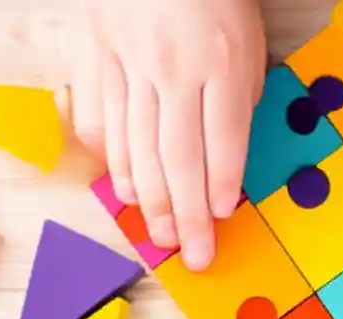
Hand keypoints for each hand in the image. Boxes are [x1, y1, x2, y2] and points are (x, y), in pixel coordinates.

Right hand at [72, 0, 266, 269]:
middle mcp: (172, 66)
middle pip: (178, 155)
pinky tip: (125, 189)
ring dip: (150, 199)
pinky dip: (113, 160)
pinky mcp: (96, 56)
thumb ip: (239, 96)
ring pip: (137, 145)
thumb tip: (227, 160)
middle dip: (186, 213)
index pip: (223, 138)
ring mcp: (128, 62)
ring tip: (158, 234)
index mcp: (220, 59)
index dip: (221, 184)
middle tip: (192, 254)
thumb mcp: (246, 39)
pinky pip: (102, 118)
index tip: (221, 218)